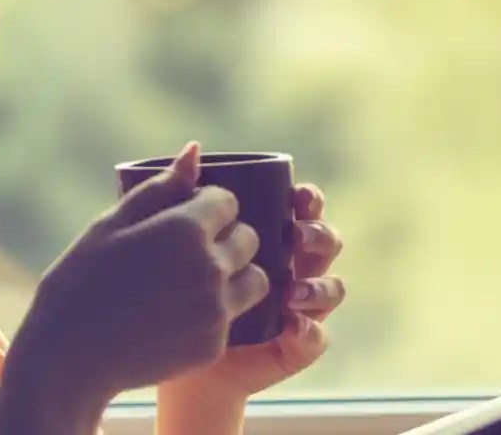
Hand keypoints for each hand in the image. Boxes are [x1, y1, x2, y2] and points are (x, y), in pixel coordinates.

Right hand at [0, 142, 268, 430]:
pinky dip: (215, 313)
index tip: (183, 217)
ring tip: (197, 281)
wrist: (69, 357)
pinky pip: (233, 318)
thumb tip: (195, 151)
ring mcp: (215, 311)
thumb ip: (160, 188)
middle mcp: (210, 268)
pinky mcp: (213, 345)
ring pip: (257, 281)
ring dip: (236, 274)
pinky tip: (177, 315)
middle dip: (227, 237)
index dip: (207, 206)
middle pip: (249, 238)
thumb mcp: (112, 225)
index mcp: (185, 230)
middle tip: (189, 250)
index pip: (227, 202)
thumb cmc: (80, 281)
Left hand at [159, 182, 344, 401]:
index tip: (296, 194)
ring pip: (332, 288)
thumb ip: (182, 195)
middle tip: (297, 235)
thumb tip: (192, 148)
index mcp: (273, 234)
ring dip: (319, 285)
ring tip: (292, 290)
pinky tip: (291, 326)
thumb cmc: (168, 285)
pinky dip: (310, 332)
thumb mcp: (171, 238)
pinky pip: (316, 339)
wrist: (167, 352)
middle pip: (325, 242)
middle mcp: (294, 266)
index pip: (302, 207)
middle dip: (318, 234)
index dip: (308, 198)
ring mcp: (300, 306)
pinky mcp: (294, 345)